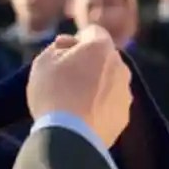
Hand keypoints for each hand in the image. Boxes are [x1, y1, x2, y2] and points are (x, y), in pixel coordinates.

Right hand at [27, 24, 132, 147]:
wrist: (69, 136)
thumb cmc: (53, 94)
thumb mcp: (43, 62)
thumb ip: (57, 47)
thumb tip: (68, 45)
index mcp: (101, 48)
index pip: (93, 32)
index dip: (75, 41)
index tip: (63, 56)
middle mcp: (120, 67)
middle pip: (104, 57)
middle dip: (88, 63)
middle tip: (66, 80)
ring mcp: (125, 92)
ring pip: (109, 81)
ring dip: (95, 85)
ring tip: (73, 103)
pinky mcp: (124, 116)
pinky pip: (111, 104)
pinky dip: (99, 106)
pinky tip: (81, 117)